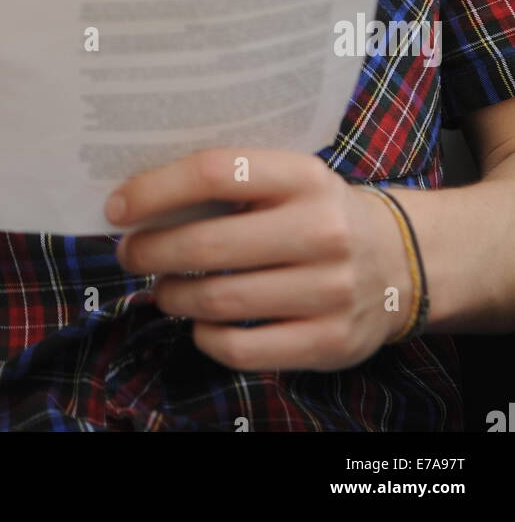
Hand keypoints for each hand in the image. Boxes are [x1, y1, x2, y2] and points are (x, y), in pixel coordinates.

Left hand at [105, 148, 414, 371]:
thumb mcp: (291, 180)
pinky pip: (244, 349)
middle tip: (130, 254)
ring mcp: (330, 290)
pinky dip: (206, 338)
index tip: (117, 208)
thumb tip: (142, 199)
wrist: (402, 262)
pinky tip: (199, 324)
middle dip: (152, 251)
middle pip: (209, 245)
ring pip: (220, 300)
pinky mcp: (330, 342)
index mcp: (304, 176)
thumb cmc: (320, 213)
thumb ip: (235, 183)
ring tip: (161, 289)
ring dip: (173, 296)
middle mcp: (321, 230)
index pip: (216, 172)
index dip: (156, 190)